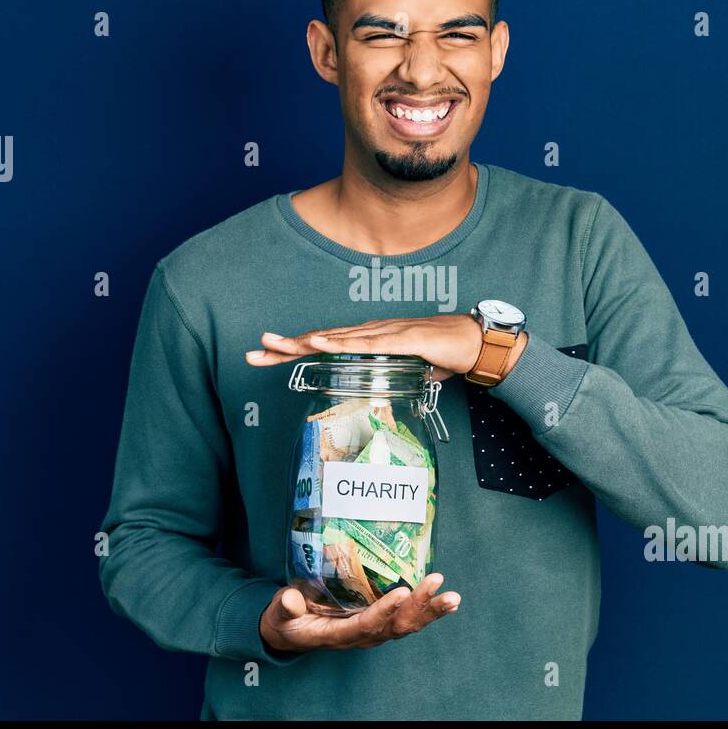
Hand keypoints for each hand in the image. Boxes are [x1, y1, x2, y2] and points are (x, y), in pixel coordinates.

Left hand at [244, 315, 524, 381]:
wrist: (474, 343)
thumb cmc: (442, 354)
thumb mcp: (405, 373)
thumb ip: (387, 380)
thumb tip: (375, 395)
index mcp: (367, 342)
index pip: (323, 346)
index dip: (292, 351)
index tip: (263, 357)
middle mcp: (369, 333)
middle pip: (320, 340)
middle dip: (285, 347)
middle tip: (253, 352)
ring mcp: (383, 334)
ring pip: (336, 339)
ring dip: (305, 342)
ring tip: (277, 345)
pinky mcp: (400, 339)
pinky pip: (365, 343)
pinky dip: (340, 343)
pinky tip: (319, 343)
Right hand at [260, 575, 460, 651]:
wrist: (294, 632)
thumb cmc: (288, 619)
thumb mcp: (281, 615)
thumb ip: (285, 608)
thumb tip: (288, 599)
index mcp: (338, 635)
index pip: (365, 625)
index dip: (383, 612)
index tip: (400, 593)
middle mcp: (362, 636)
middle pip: (395, 626)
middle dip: (418, 606)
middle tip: (436, 584)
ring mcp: (375, 631)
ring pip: (407, 625)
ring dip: (431, 611)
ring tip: (452, 597)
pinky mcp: (382, 623)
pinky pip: (409, 620)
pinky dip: (430, 611)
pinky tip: (448, 601)